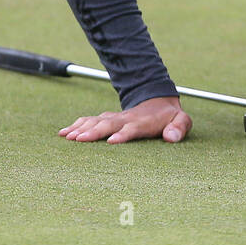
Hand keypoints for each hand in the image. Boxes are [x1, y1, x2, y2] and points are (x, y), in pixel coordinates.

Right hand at [58, 96, 191, 143]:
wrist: (158, 102)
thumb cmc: (170, 117)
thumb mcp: (182, 121)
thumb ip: (180, 128)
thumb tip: (171, 137)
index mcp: (144, 122)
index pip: (132, 128)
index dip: (123, 134)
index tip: (111, 141)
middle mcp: (126, 119)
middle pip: (108, 124)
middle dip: (94, 131)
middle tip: (78, 139)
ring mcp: (115, 118)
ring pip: (96, 121)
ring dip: (81, 128)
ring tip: (67, 137)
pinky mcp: (107, 119)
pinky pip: (89, 120)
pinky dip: (76, 125)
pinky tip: (63, 133)